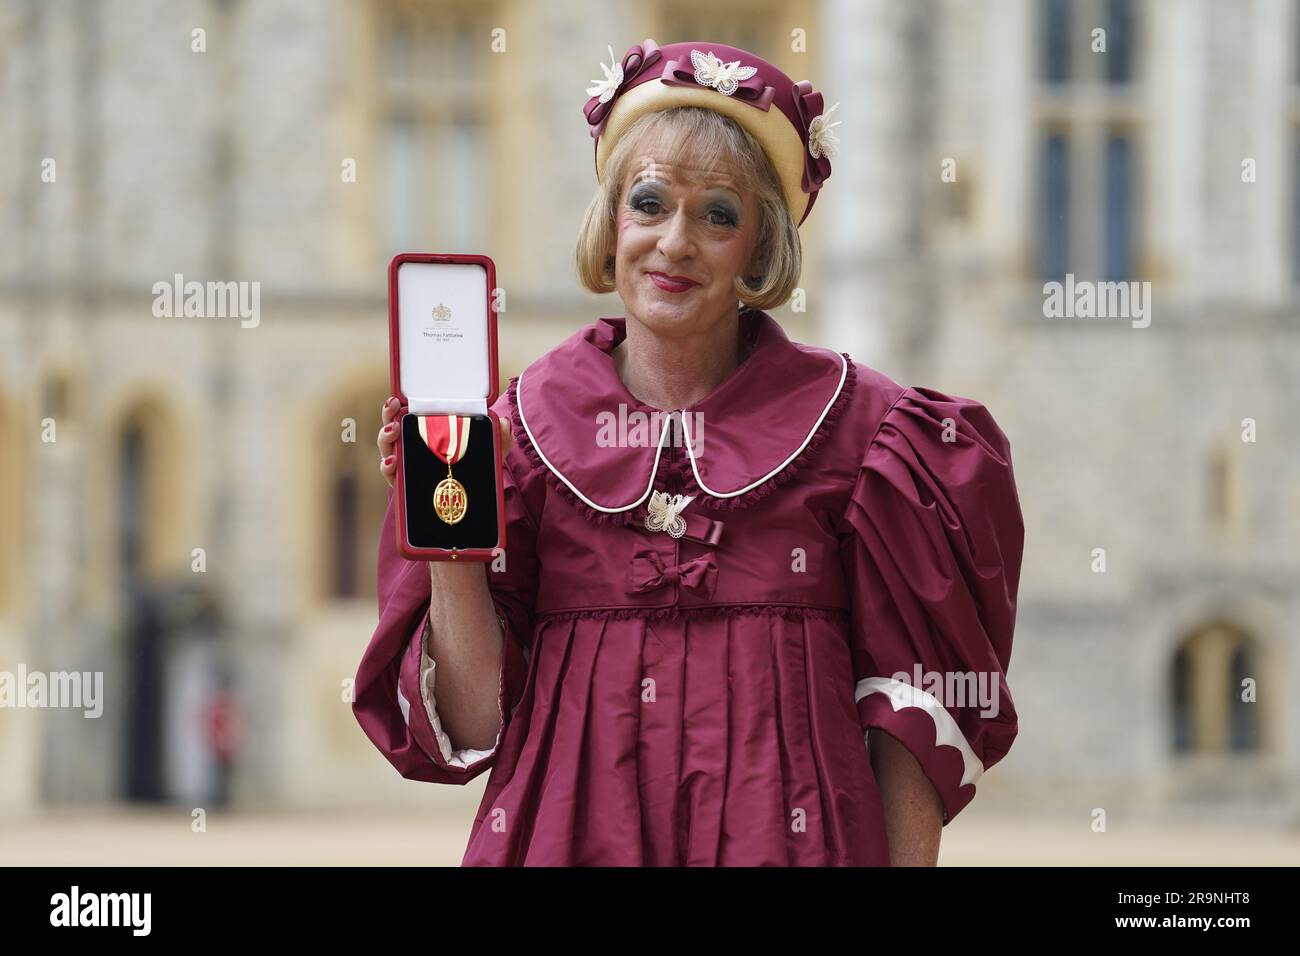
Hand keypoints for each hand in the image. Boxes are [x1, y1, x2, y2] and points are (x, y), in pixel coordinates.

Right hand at [378, 397, 513, 487]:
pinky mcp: (404, 487)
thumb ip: (498, 438)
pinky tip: (393, 463)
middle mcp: (411, 449)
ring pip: (387, 450)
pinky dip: (387, 468)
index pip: (406, 416)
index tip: (396, 399)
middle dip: (387, 418)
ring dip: (385, 439)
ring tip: (393, 432)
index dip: (396, 407)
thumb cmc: (471, 470)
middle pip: (391, 430)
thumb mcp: (488, 453)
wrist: (469, 503)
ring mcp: (406, 468)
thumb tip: (502, 422)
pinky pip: (391, 476)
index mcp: (426, 435)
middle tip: (394, 413)